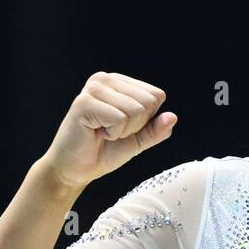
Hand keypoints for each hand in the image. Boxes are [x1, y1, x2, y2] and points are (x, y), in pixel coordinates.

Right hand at [41, 72, 177, 189]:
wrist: (75, 170)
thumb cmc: (103, 152)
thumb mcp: (138, 140)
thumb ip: (156, 129)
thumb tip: (172, 117)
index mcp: (119, 83)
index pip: (156, 95)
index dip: (146, 120)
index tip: (123, 127)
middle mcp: (105, 79)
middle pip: (149, 101)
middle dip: (136, 125)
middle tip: (112, 132)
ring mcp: (93, 88)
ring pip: (136, 110)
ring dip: (123, 130)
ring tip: (103, 132)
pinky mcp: (84, 102)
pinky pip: (120, 119)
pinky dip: (112, 133)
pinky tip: (96, 133)